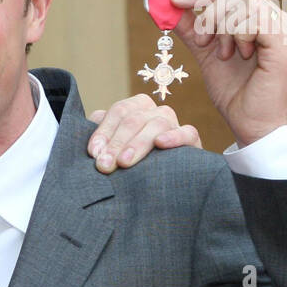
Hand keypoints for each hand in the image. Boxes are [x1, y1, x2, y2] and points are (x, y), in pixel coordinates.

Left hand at [87, 94, 201, 172]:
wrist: (163, 180)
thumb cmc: (130, 160)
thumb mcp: (113, 147)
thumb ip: (102, 138)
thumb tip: (95, 144)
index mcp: (136, 107)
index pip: (119, 112)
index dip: (104, 132)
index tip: (93, 153)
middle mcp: (155, 111)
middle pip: (134, 120)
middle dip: (116, 143)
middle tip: (104, 165)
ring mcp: (174, 123)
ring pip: (156, 125)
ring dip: (138, 143)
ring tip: (124, 162)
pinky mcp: (192, 140)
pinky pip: (187, 132)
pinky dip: (174, 136)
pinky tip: (160, 143)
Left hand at [169, 0, 286, 146]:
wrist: (249, 125)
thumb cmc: (233, 92)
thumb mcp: (205, 53)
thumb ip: (190, 28)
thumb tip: (165, 5)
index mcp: (264, 20)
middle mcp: (280, 21)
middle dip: (210, 13)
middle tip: (201, 41)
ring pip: (247, 3)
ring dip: (223, 27)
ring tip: (222, 54)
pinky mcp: (286, 43)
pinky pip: (256, 20)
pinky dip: (238, 33)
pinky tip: (236, 55)